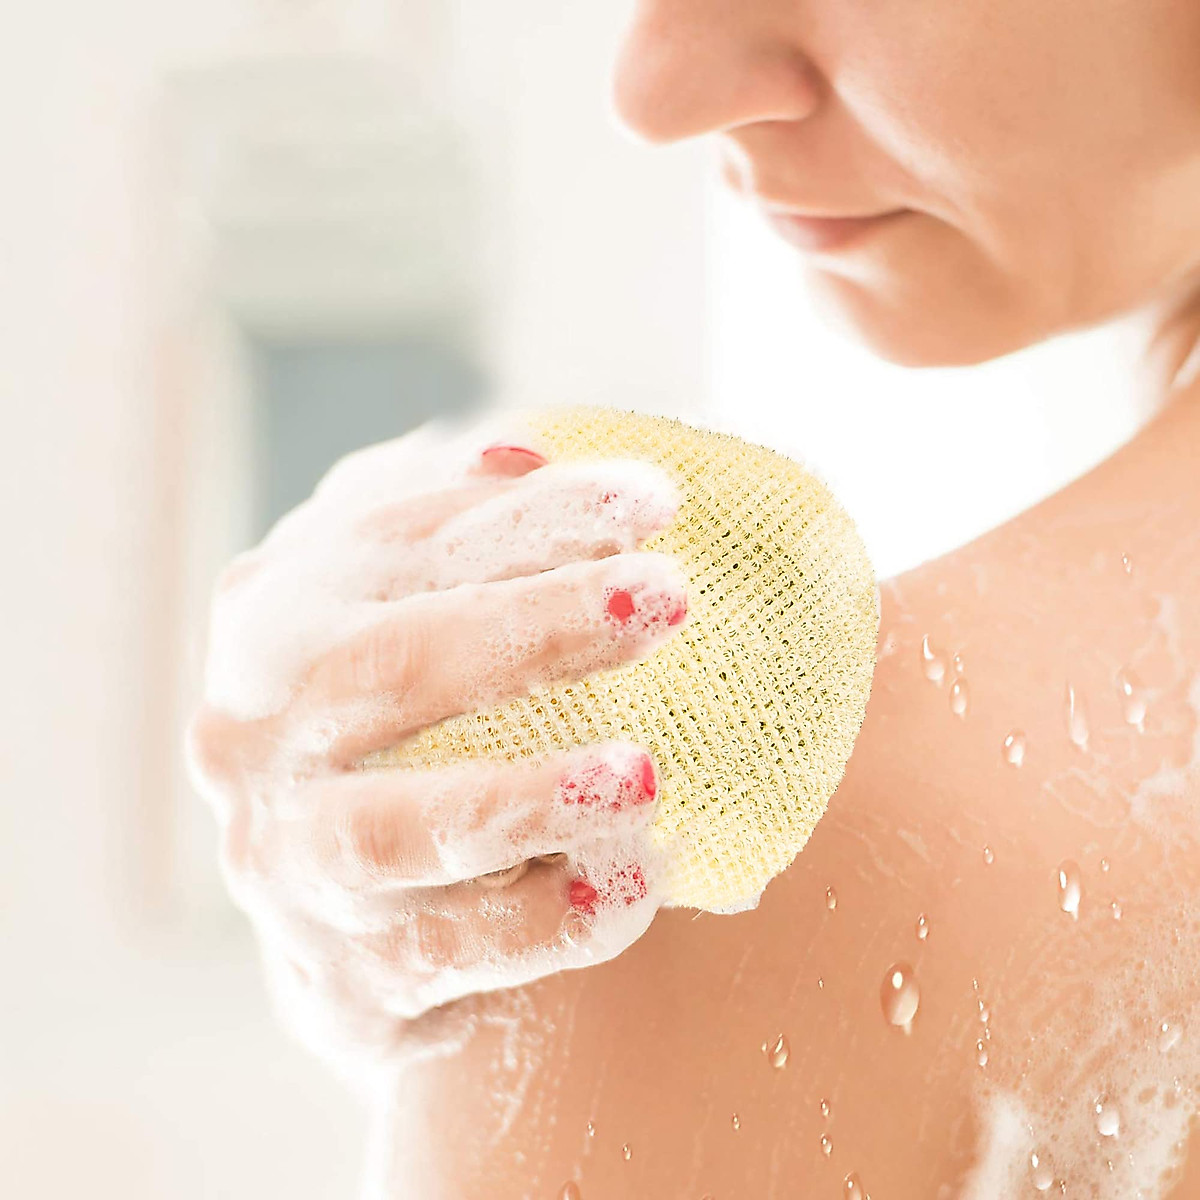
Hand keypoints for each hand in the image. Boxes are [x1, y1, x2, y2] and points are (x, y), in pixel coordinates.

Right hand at [185, 417, 687, 1067]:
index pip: (401, 542)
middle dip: (530, 629)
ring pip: (393, 833)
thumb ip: (460, 524)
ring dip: (520, 799)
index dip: (530, 515)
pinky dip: (544, 924)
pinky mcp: (343, 975)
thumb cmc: (411, 709)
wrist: (356, 899)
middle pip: (387, 668)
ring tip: (642, 776)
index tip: (656, 502)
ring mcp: (290, 862)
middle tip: (669, 598)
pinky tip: (638, 883)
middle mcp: (259, 734)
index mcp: (280, 615)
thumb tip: (522, 447)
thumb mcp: (415, 596)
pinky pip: (445, 954)